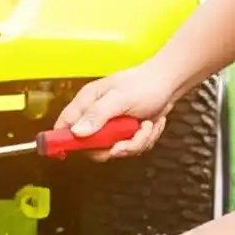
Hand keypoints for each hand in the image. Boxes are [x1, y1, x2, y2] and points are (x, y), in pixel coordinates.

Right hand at [57, 64, 177, 160]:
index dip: (65, 140)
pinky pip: (130, 148)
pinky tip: (150, 124)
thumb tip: (77, 132)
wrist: (170, 83)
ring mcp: (112, 126)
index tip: (73, 152)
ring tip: (145, 124)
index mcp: (87, 102)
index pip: (65, 125)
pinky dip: (145, 139)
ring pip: (115, 150)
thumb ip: (97, 115)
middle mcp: (96, 115)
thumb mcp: (119, 99)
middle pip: (91, 146)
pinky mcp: (126, 133)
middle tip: (127, 139)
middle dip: (114, 147)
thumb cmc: (145, 83)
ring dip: (136, 141)